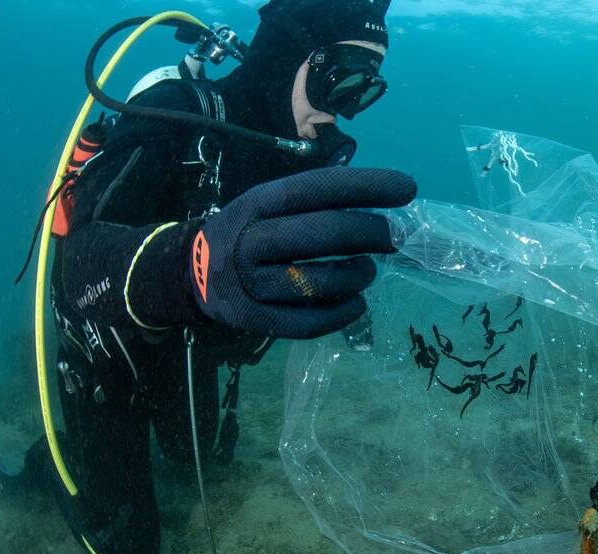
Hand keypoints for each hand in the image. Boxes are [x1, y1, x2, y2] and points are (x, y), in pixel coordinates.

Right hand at [190, 166, 415, 337]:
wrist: (190, 272)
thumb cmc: (251, 232)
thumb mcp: (270, 205)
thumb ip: (317, 203)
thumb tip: (387, 202)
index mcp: (259, 202)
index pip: (319, 188)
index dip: (367, 186)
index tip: (407, 188)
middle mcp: (252, 239)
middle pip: (324, 234)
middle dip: (371, 234)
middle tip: (395, 237)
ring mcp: (250, 283)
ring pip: (318, 282)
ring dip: (357, 277)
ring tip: (368, 271)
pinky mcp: (254, 319)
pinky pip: (307, 323)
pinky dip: (342, 314)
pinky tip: (357, 304)